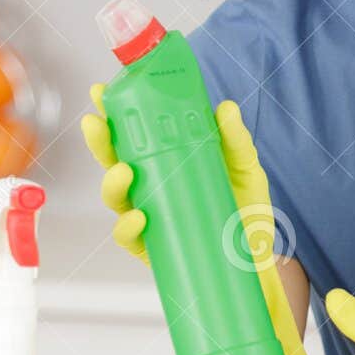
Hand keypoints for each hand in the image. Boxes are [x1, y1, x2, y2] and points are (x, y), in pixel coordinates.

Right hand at [80, 85, 312, 354]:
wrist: (258, 261)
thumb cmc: (246, 210)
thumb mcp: (245, 169)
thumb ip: (235, 141)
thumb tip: (225, 109)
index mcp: (166, 163)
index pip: (132, 135)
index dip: (113, 114)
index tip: (101, 92)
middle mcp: (151, 188)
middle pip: (113, 162)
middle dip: (99, 142)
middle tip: (96, 125)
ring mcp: (149, 218)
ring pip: (115, 198)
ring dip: (112, 183)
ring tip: (124, 172)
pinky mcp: (153, 248)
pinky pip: (130, 238)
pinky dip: (129, 226)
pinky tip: (139, 217)